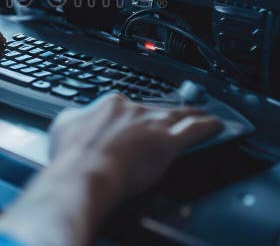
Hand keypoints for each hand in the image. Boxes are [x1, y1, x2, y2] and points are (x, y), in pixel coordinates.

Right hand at [0, 94, 221, 245]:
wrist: (83, 174)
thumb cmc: (71, 157)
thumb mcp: (63, 126)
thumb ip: (75, 118)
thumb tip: (76, 118)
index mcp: (108, 104)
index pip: (126, 106)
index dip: (132, 115)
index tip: (134, 120)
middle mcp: (132, 109)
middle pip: (154, 109)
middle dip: (162, 115)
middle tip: (170, 117)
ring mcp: (152, 124)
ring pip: (178, 116)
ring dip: (191, 115)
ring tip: (201, 114)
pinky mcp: (168, 143)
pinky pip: (195, 130)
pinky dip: (208, 127)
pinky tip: (216, 125)